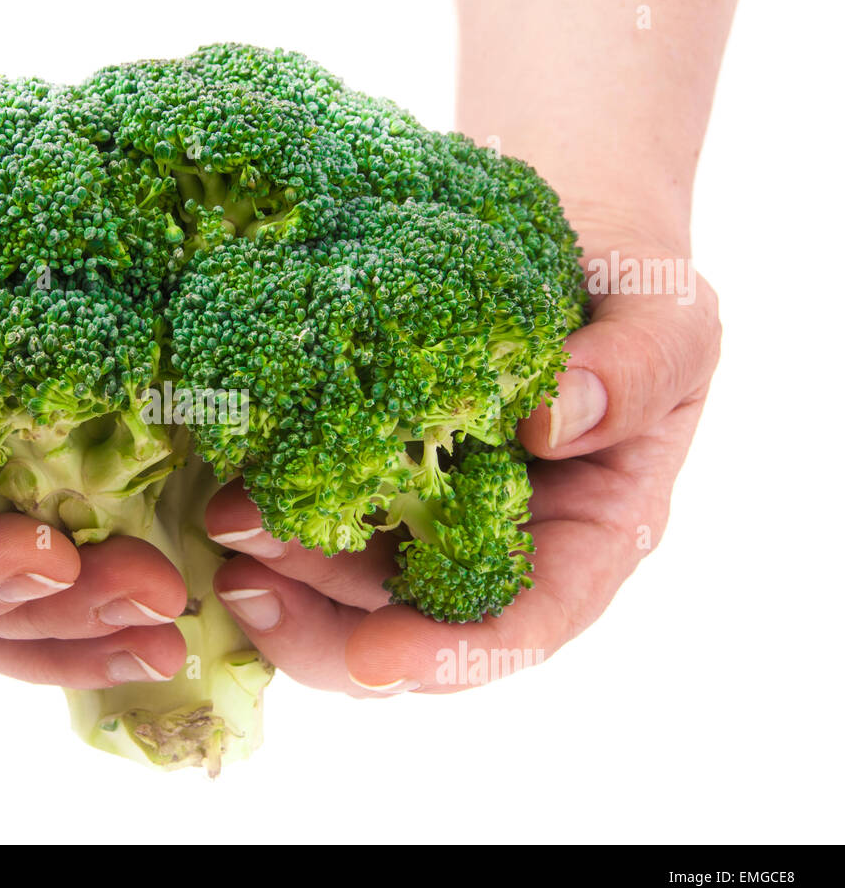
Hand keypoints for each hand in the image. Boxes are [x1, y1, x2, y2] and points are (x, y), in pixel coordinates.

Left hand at [205, 228, 719, 694]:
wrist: (565, 227)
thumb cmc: (631, 284)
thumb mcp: (666, 317)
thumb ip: (635, 372)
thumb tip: (552, 420)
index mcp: (584, 538)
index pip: (524, 625)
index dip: (450, 654)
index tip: (376, 660)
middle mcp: (495, 545)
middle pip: (409, 626)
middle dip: (323, 624)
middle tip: (252, 583)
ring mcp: (425, 511)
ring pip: (344, 583)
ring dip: (278, 569)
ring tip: (222, 519)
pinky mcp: (369, 467)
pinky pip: (314, 510)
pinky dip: (268, 509)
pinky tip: (221, 485)